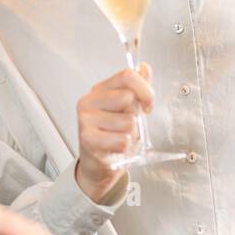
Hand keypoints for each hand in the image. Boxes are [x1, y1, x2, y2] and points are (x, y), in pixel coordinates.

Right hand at [74, 63, 152, 202]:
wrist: (97, 166)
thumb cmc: (113, 135)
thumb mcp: (128, 109)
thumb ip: (137, 87)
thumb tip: (144, 67)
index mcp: (99, 90)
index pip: (127, 76)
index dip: (145, 89)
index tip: (147, 103)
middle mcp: (88, 101)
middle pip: (128, 98)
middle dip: (135, 115)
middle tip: (127, 125)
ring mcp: (86, 120)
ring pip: (128, 122)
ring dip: (131, 134)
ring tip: (119, 137)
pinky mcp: (87, 139)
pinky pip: (122, 140)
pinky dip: (125, 147)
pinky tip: (115, 148)